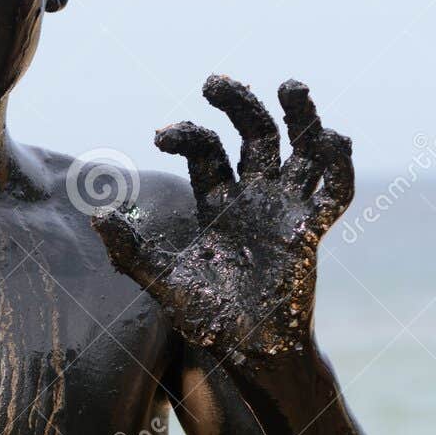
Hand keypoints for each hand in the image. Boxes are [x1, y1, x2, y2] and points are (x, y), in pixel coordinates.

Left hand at [94, 77, 352, 362]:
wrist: (248, 351)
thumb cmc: (207, 318)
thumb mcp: (161, 281)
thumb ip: (130, 251)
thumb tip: (96, 214)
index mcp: (217, 203)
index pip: (206, 151)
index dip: (186, 135)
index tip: (160, 135)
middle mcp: (253, 198)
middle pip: (255, 134)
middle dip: (239, 104)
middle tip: (215, 83)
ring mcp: (285, 210)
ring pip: (300, 150)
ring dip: (300, 116)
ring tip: (290, 86)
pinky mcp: (311, 230)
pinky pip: (334, 191)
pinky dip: (338, 164)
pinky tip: (332, 139)